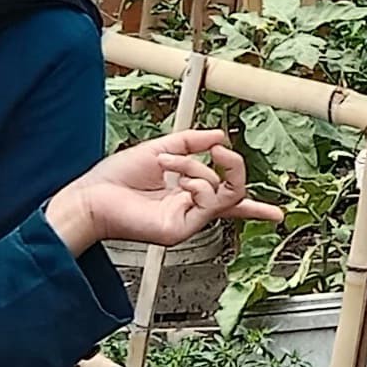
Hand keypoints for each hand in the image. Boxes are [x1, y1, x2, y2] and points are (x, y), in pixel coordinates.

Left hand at [50, 129, 284, 253]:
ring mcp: (187, 222)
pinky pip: (207, 202)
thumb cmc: (114, 179)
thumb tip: (219, 136)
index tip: (276, 214)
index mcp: (186, 195)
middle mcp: (190, 211)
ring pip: (222, 193)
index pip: (226, 202)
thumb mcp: (160, 148)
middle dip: (236, 168)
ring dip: (198, 168)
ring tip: (171, 163)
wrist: (90, 196)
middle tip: (225, 152)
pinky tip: (175, 181)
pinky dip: (196, 182)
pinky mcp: (180, 229)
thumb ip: (191, 141)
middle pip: (235, 194)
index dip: (254, 208)